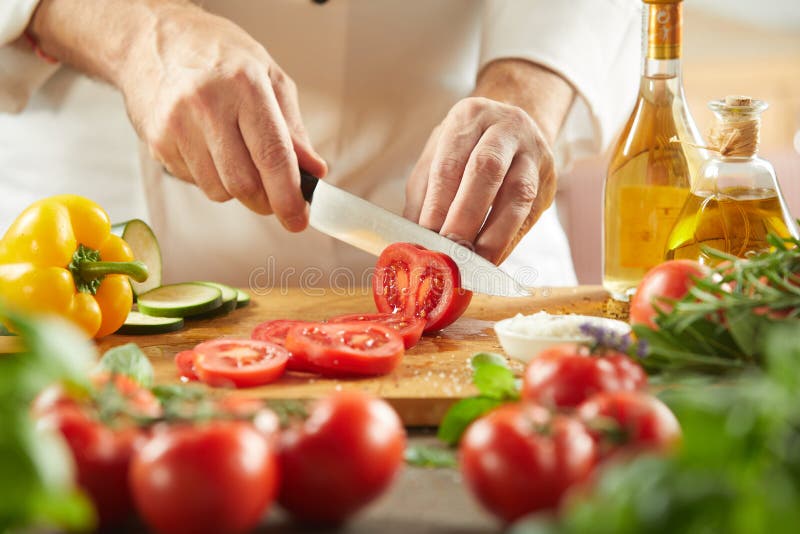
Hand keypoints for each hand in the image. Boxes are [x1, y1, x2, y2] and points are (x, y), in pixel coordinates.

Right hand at [119, 4, 325, 228]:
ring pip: (219, 191)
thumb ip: (292, 128)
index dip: (288, 197)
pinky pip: (195, 182)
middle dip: (266, 202)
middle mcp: (207, 106)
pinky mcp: (158, 143)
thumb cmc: (217, 54)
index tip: (299, 220)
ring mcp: (176, 126)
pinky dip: (212, 178)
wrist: (152, 39)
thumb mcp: (268, 76)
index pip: (272, 156)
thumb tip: (313, 171)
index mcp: (244, 86)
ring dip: (237, 190)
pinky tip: (210, 148)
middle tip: (276, 199)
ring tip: (237, 156)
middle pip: (244, 184)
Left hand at [403, 97, 555, 263]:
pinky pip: (530, 215)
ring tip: (473, 263)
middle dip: (467, 216)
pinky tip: (491, 261)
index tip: (428, 236)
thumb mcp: (437, 156)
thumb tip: (413, 239)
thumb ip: (423, 195)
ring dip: (493, 235)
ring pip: (518, 194)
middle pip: (487, 170)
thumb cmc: (466, 147)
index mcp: (470, 116)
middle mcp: (507, 127)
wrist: (514, 129)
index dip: (439, 203)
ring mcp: (534, 153)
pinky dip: (508, 242)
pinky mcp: (548, 181)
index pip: (451, 162)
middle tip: (450, 251)